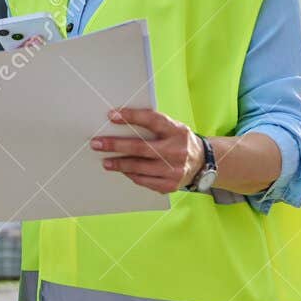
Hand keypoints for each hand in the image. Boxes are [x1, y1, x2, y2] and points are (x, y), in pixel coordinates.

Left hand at [90, 107, 204, 193]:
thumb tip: (120, 120)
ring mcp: (175, 170)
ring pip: (140, 167)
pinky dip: (131, 174)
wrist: (203, 162)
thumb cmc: (179, 140)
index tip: (111, 115)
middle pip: (141, 148)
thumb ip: (153, 124)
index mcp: (177, 131)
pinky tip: (122, 170)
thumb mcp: (173, 127)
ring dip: (119, 164)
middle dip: (116, 145)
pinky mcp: (171, 185)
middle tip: (97, 143)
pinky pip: (145, 181)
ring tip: (106, 161)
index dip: (131, 117)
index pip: (152, 120)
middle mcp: (177, 150)